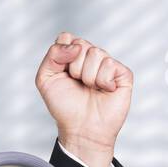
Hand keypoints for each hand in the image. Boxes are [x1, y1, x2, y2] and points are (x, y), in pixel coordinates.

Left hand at [35, 32, 132, 166]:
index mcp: (72, 56)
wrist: (81, 129)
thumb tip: (75, 45)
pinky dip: (103, 81)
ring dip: (88, 76)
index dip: (62, 54)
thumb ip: (52, 55)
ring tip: (90, 89)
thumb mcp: (45, 79)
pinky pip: (110, 64)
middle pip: (81, 43)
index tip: (62, 72)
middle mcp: (91, 57)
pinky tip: (104, 91)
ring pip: (96, 52)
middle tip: (77, 83)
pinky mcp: (122, 74)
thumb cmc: (64, 106)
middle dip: (74, 67)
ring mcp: (107, 65)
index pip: (67, 37)